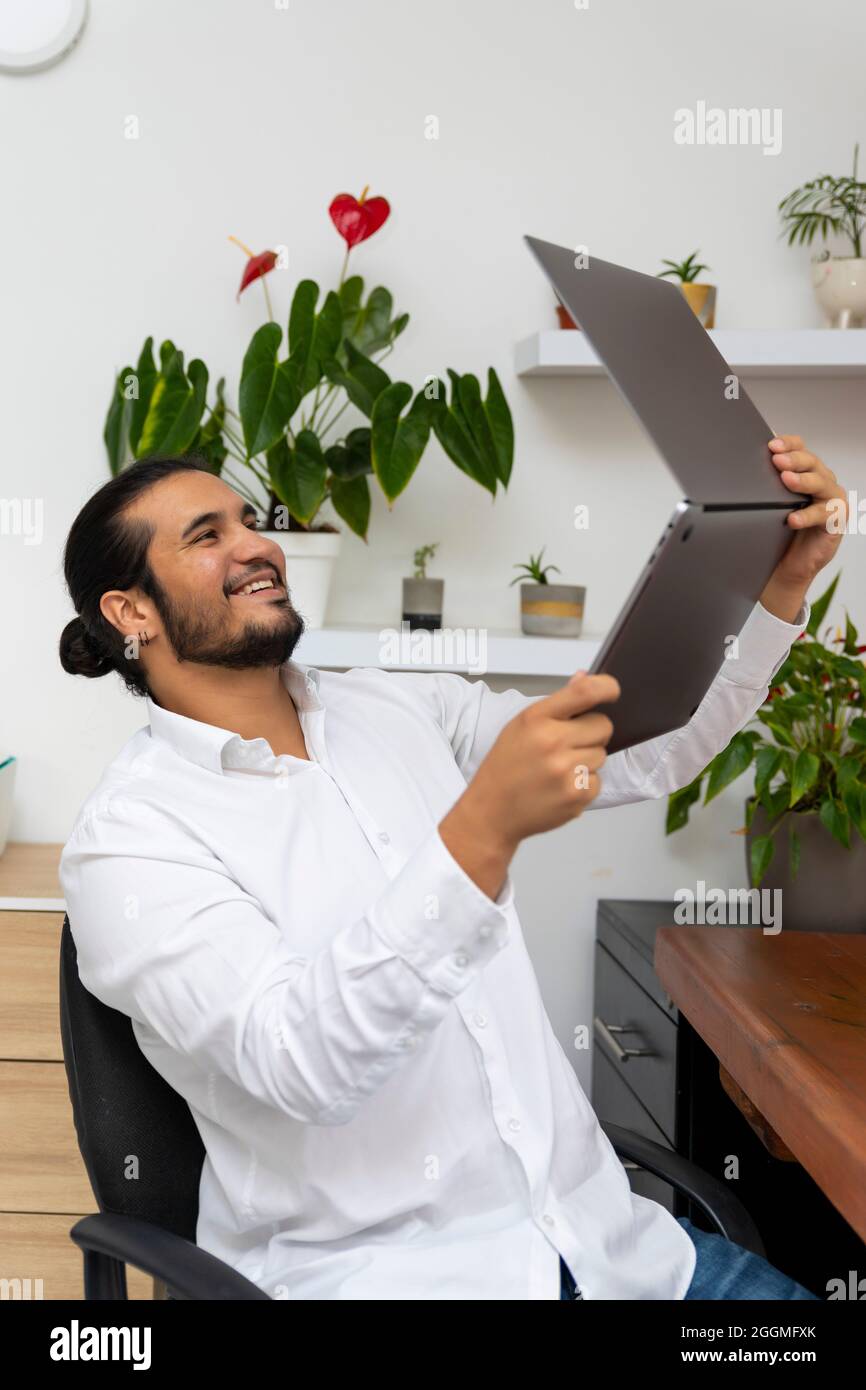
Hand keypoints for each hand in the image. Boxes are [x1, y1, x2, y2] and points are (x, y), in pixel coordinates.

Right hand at [440, 671, 619, 884]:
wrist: (492, 811)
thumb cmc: (506, 765)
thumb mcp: (521, 726)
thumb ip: (557, 704)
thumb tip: (586, 677)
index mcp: (537, 719)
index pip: (585, 692)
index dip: (607, 687)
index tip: (613, 691)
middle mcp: (553, 742)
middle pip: (604, 726)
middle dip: (592, 733)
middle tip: (569, 744)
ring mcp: (566, 771)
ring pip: (602, 755)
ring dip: (587, 760)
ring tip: (558, 769)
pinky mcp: (577, 795)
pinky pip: (598, 781)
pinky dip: (584, 784)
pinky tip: (560, 787)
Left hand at [760, 435, 846, 620]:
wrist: (785, 567)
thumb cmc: (777, 533)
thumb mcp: (766, 505)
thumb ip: (761, 485)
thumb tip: (736, 467)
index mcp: (806, 472)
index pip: (800, 449)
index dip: (789, 444)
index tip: (772, 445)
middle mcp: (822, 482)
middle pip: (812, 462)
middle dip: (794, 459)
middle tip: (777, 460)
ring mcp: (831, 501)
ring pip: (821, 483)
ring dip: (803, 481)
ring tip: (787, 480)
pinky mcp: (835, 522)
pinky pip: (824, 514)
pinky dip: (808, 515)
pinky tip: (792, 518)